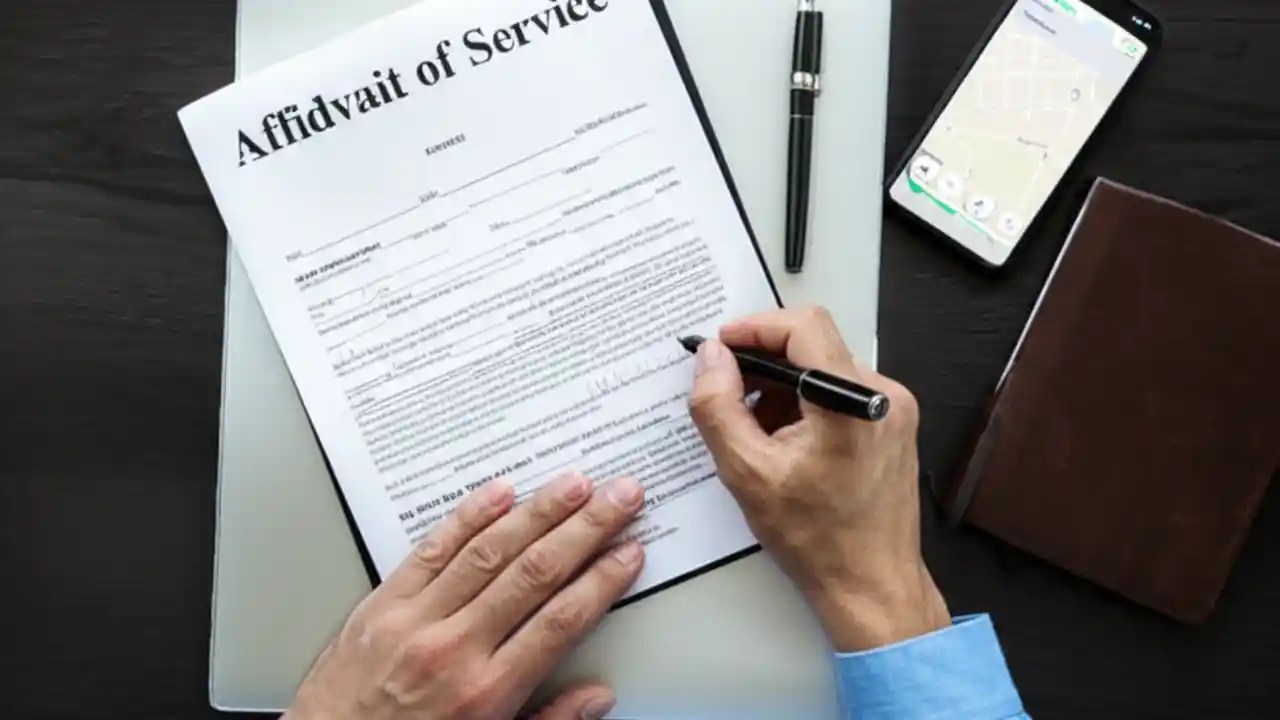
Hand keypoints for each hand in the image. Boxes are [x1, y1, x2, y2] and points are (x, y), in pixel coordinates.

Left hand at [284, 473, 645, 719]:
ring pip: (490, 551)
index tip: (630, 551)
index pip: (561, 621)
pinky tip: (500, 491)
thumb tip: (598, 696)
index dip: (602, 580)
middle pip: (535, 573)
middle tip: (620, 495)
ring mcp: (415, 619)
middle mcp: (454, 649)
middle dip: (586, 528)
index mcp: (486, 693)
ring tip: (575, 483)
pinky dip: (469, 516)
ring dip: (539, 511)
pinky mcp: (382, 603)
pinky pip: (432, 549)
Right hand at [687, 307, 949, 650]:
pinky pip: (841, 393)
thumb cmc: (820, 542)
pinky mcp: (892, 425)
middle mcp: (882, 397)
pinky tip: (784, 443)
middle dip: (763, 364)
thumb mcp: (747, 473)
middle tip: (728, 392)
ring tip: (756, 432)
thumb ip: (719, 406)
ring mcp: (892, 411)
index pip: (803, 326)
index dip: (754, 327)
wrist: (872, 585)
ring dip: (783, 389)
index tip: (723, 346)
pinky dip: (806, 406)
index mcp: (851, 402)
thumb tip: (710, 359)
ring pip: (825, 369)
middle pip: (813, 345)